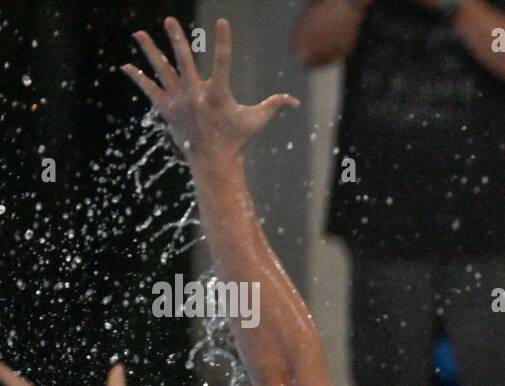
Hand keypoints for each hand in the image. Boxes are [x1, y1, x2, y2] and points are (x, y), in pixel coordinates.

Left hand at [123, 18, 298, 171]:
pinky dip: (138, 78)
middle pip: (184, 61)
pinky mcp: (167, 110)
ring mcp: (179, 102)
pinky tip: (125, 66)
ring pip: (162, 71)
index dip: (223, 41)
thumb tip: (295, 102)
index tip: (222, 21)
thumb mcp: (257, 120)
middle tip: (170, 21)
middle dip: (177, 39)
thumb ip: (274, 105)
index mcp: (218, 94)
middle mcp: (196, 95)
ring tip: (139, 33)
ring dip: (150, 51)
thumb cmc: (237, 139)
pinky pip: (150, 90)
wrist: (214, 162)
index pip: (222, 61)